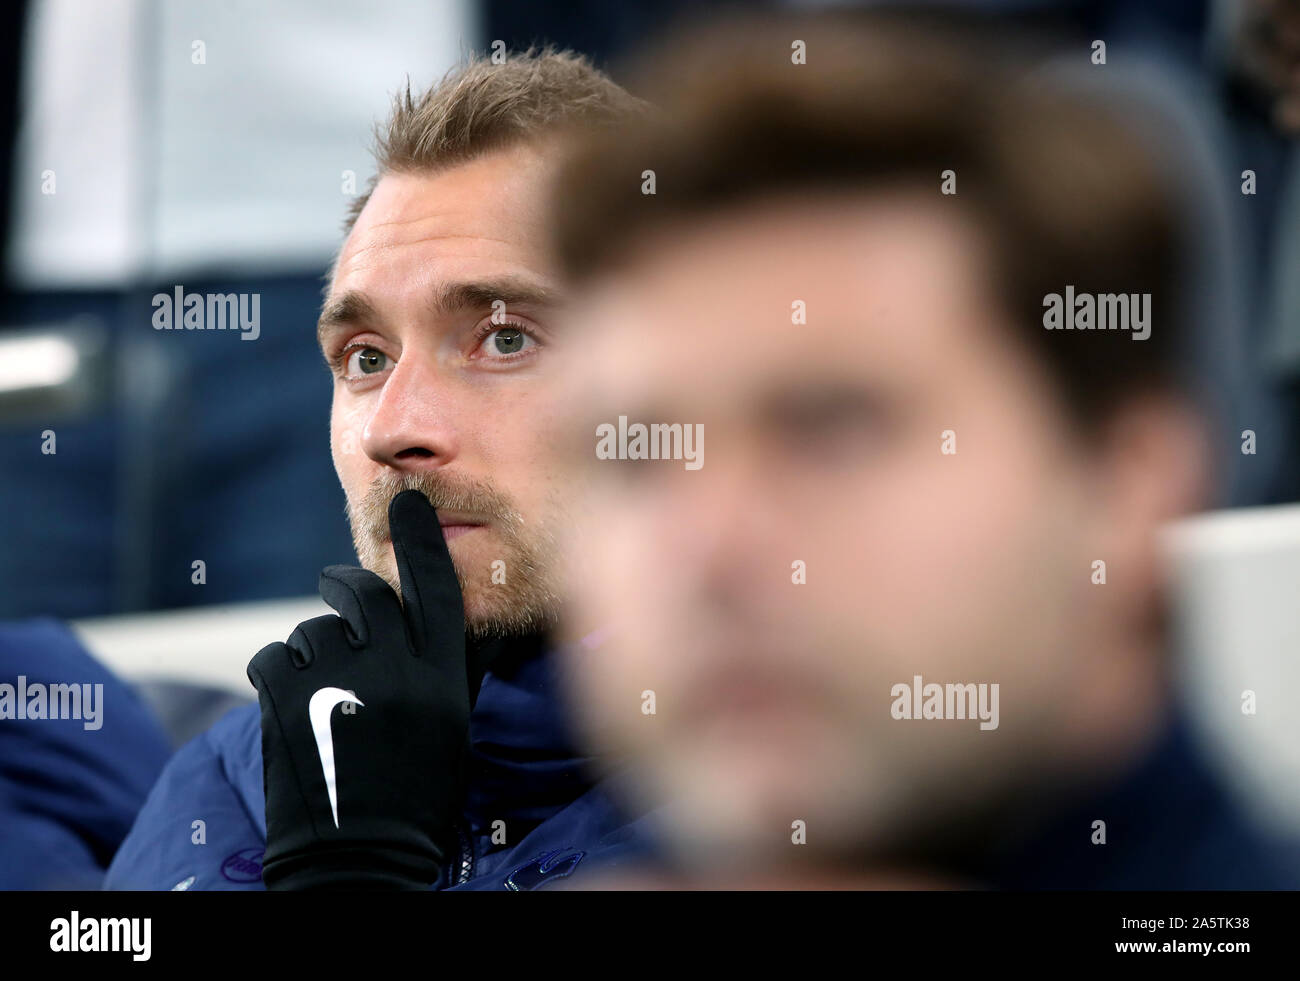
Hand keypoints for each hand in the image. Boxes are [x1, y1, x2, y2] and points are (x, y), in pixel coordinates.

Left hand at [247, 489, 472, 888]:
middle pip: (365, 594)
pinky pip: (272, 656)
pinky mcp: (283, 701)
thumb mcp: (451, 729)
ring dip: (312, 653)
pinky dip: (276, 676)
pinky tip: (290, 708)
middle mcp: (393, 670)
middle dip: (348, 590)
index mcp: (440, 677)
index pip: (434, 587)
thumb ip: (448, 669)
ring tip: (322, 700)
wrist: (357, 861)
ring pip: (313, 629)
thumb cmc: (414, 799)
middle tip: (338, 598)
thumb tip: (454, 619)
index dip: (420, 539)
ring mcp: (336, 683)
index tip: (407, 503)